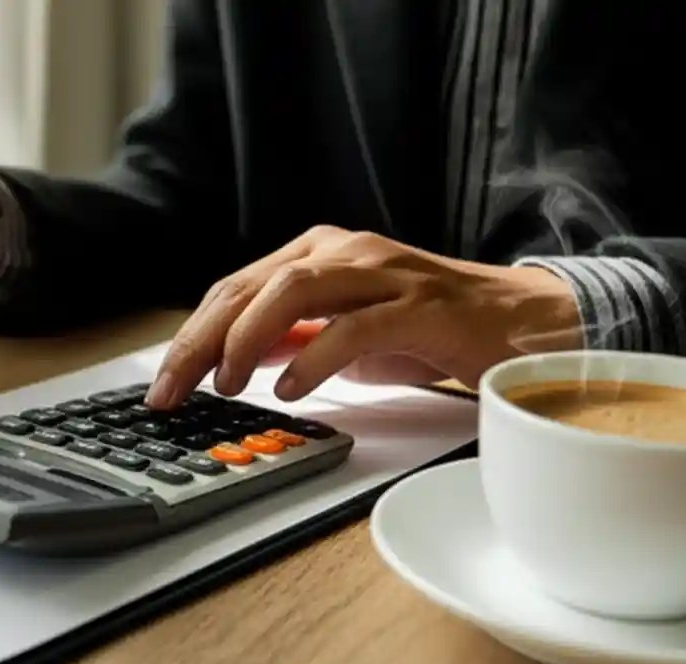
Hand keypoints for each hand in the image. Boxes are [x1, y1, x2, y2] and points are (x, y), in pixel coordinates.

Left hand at [147, 225, 583, 407]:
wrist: (522, 322)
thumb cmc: (427, 329)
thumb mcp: (342, 333)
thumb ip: (289, 339)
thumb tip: (229, 362)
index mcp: (319, 252)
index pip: (235, 288)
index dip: (191, 335)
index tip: (163, 382)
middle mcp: (344, 251)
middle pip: (251, 286)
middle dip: (201, 340)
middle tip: (173, 389)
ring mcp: (383, 274)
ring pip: (293, 290)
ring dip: (247, 339)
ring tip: (225, 384)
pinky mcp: (420, 306)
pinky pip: (353, 327)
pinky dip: (313, 358)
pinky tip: (289, 388)